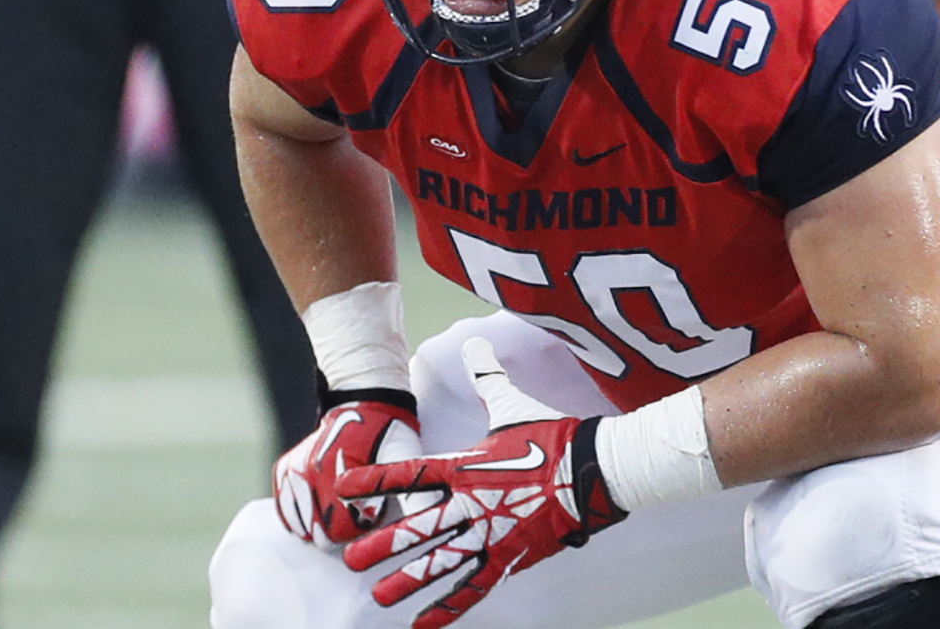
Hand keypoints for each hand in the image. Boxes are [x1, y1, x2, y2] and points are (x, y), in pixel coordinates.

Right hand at [274, 391, 421, 550]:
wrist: (364, 400)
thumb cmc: (389, 431)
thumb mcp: (405, 459)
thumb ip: (413, 495)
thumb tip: (424, 527)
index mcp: (337, 472)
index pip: (340, 532)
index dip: (359, 530)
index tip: (372, 515)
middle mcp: (308, 472)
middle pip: (317, 534)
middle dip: (339, 532)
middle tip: (357, 515)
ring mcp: (293, 471)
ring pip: (299, 526)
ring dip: (319, 525)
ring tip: (340, 506)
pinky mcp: (285, 469)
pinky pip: (285, 510)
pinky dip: (300, 515)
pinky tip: (319, 505)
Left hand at [337, 339, 625, 628]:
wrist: (594, 468)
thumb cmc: (552, 435)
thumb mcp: (513, 404)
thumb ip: (487, 375)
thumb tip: (474, 339)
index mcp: (465, 466)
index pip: (410, 474)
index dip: (375, 482)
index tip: (345, 490)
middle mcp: (471, 502)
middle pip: (418, 527)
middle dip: (382, 545)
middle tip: (350, 560)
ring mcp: (491, 532)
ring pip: (441, 562)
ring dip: (408, 581)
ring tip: (379, 596)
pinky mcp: (511, 555)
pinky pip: (475, 586)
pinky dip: (449, 607)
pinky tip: (424, 624)